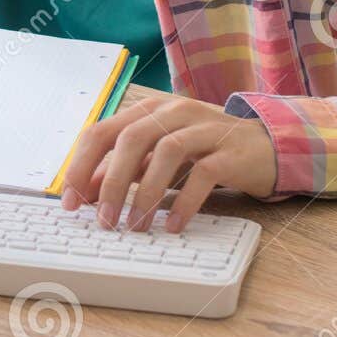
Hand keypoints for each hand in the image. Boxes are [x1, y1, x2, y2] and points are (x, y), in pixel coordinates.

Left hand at [60, 94, 276, 232]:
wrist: (266, 145)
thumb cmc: (206, 150)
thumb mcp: (160, 157)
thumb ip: (127, 167)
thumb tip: (88, 188)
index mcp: (149, 110)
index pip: (102, 131)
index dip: (81, 165)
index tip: (70, 201)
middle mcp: (173, 112)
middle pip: (131, 139)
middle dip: (112, 183)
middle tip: (103, 220)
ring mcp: (204, 128)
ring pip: (166, 152)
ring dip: (145, 194)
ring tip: (135, 226)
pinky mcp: (231, 150)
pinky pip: (204, 173)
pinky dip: (185, 201)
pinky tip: (172, 224)